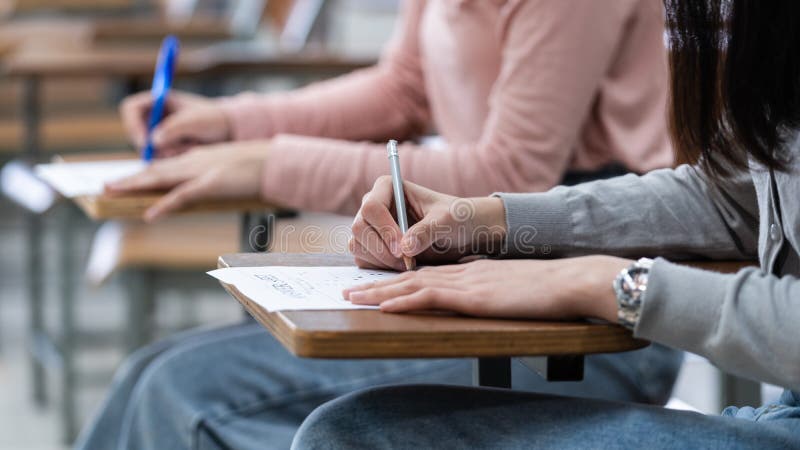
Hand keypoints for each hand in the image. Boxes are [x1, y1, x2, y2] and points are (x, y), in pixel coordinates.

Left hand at [105, 141, 266, 221]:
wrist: (275, 161)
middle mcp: (194, 161)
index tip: (126, 180)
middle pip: (155, 170)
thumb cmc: (258, 167)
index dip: (143, 174)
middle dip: (130, 179)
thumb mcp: (229, 170)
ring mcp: (202, 172)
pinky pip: (183, 196)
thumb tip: (202, 188)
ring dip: (135, 186)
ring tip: (113, 191)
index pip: (165, 165)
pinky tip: (150, 214)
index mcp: (199, 158)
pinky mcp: (212, 184)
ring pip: (161, 178)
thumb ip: (212, 177)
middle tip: (106, 186)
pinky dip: (165, 205)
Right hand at [120, 90, 230, 156]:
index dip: (132, 124)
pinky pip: (160, 159)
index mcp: (158, 101)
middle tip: (170, 152)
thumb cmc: (214, 119)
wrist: (230, 131)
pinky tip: (191, 152)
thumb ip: (174, 128)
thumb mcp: (196, 121)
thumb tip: (153, 141)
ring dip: (167, 152)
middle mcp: (155, 117)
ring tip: (191, 146)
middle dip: (151, 145)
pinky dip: (174, 158)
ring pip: (147, 149)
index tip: (144, 140)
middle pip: (135, 132)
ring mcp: (159, 133)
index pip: (130, 108)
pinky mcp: (166, 148)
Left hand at [344, 256, 630, 321]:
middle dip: (377, 284)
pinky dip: (404, 301)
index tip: (375, 285)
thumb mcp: (509, 285)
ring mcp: (465, 282)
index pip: (425, 274)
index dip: (397, 279)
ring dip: (379, 291)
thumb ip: (490, 286)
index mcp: (469, 271)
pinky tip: (385, 305)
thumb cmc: (545, 287)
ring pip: (412, 284)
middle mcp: (461, 273)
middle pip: (410, 276)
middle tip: (349, 290)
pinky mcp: (472, 296)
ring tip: (353, 296)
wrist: (567, 280)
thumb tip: (478, 293)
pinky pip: (430, 297)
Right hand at [350, 176, 506, 270]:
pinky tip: (401, 266)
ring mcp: (369, 226)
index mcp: (387, 187)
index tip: (403, 250)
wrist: (460, 234)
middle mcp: (373, 204)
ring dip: (381, 260)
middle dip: (382, 249)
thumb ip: (427, 231)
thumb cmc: (455, 218)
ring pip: (357, 245)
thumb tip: (405, 248)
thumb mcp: (447, 221)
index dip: (385, 230)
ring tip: (408, 263)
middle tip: (406, 262)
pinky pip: (362, 259)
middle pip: (360, 228)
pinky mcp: (370, 245)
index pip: (371, 207)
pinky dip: (379, 267)